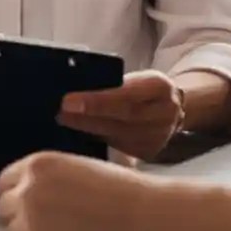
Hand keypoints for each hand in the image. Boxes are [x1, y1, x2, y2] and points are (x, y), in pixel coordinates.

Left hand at [0, 152, 153, 230]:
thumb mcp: (76, 165)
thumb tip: (28, 187)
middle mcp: (29, 190)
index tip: (24, 198)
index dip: (17, 190)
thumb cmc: (122, 190)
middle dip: (18, 211)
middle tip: (42, 217)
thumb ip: (47, 174)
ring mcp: (31, 221)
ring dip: (28, 229)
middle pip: (3, 205)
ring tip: (61, 229)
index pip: (5, 179)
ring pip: (12, 228)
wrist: (143, 217)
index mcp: (39, 164)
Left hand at [58, 70, 183, 160]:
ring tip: (65, 121)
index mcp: (160, 87)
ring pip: (118, 136)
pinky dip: (97, 140)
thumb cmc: (143, 89)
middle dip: (88, 116)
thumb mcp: (136, 77)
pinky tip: (80, 134)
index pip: (127, 94)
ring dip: (88, 129)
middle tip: (61, 113)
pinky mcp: (149, 153)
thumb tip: (75, 90)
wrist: (169, 109)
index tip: (68, 101)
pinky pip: (118, 148)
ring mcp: (158, 137)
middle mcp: (164, 114)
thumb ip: (113, 83)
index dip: (97, 100)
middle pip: (122, 117)